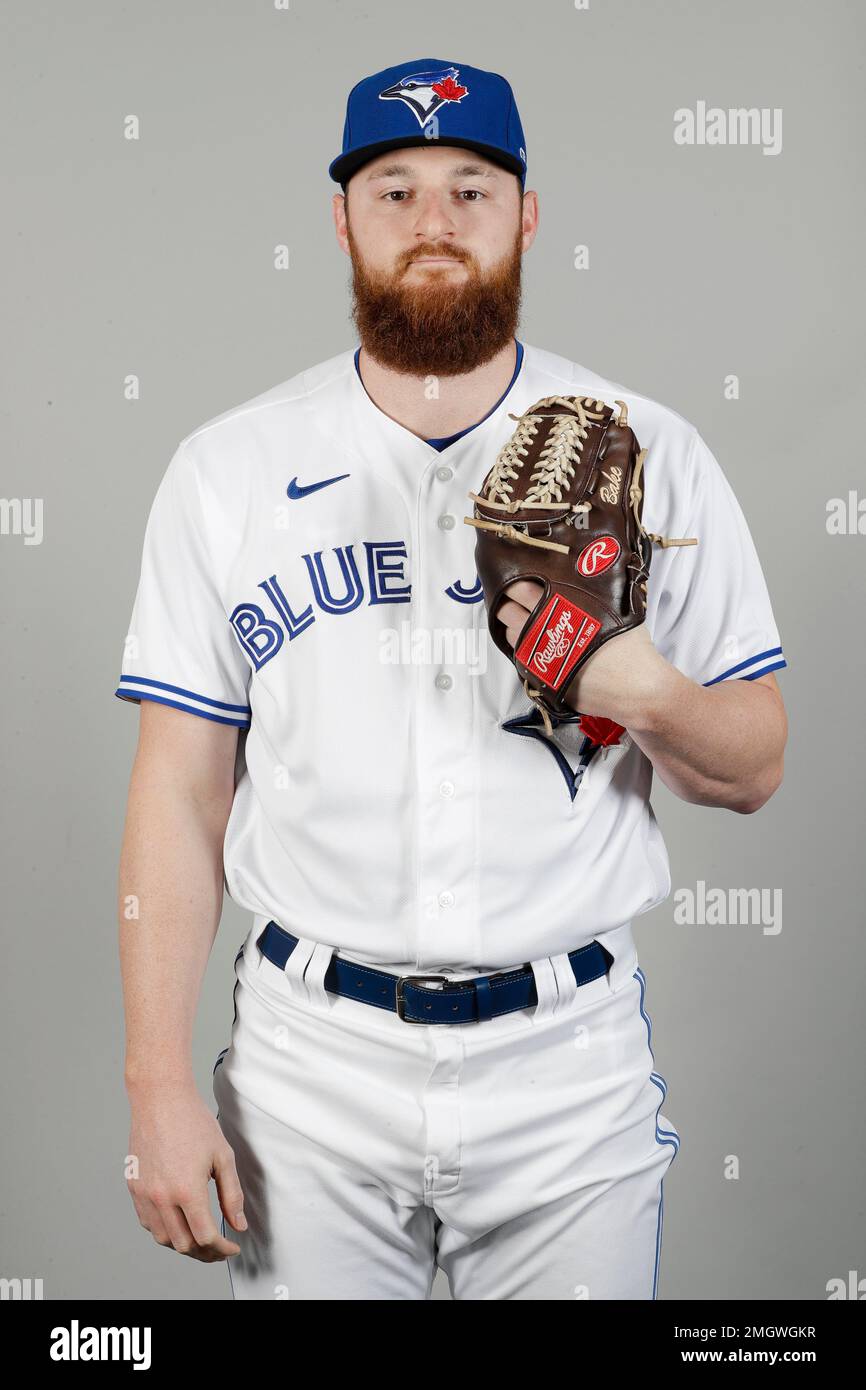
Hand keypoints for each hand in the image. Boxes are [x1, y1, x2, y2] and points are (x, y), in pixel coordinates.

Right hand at [126, 1078, 245, 1261]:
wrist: (160, 1099)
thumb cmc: (192, 1121)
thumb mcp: (222, 1156)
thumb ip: (232, 1195)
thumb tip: (238, 1224)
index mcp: (187, 1190)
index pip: (206, 1237)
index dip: (222, 1249)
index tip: (232, 1248)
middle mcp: (162, 1197)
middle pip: (183, 1245)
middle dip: (204, 1253)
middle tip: (218, 1248)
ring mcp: (144, 1194)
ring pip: (163, 1238)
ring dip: (183, 1244)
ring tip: (199, 1238)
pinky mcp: (134, 1188)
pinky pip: (148, 1223)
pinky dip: (164, 1230)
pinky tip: (178, 1222)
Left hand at [497, 579, 669, 727]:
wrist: (633, 687)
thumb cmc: (630, 649)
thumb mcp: (617, 608)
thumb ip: (593, 595)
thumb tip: (589, 579)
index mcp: (562, 608)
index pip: (524, 589)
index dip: (514, 584)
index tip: (513, 582)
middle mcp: (545, 631)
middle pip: (509, 612)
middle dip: (505, 605)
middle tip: (509, 601)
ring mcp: (540, 655)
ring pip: (511, 636)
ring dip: (511, 628)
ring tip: (519, 623)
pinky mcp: (541, 677)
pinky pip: (521, 659)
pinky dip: (521, 650)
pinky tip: (530, 646)